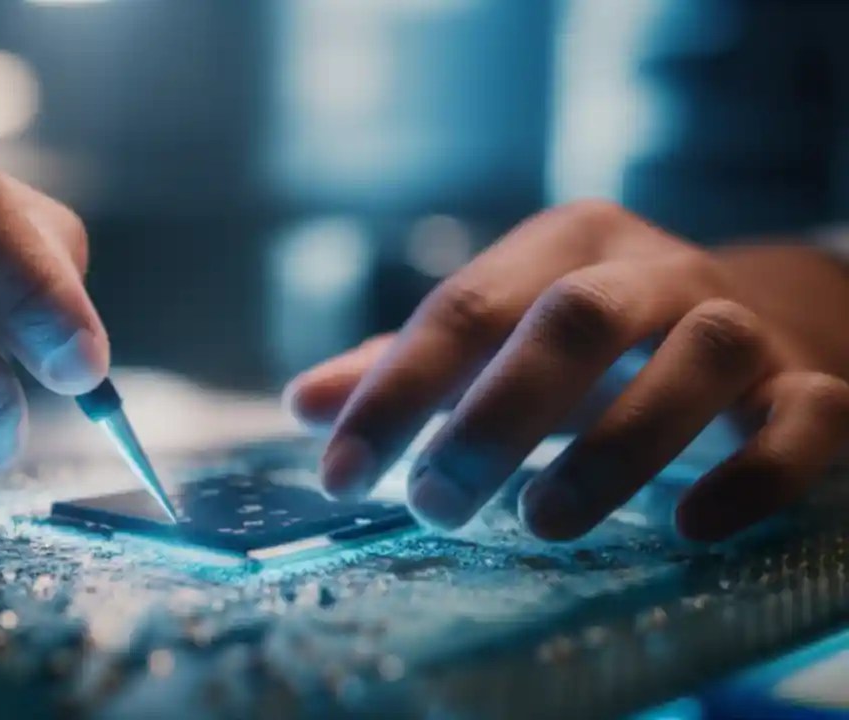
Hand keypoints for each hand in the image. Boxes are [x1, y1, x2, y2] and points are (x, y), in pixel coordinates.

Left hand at [284, 200, 848, 540]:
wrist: (770, 316)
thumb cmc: (604, 342)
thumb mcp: (505, 336)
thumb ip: (409, 369)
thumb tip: (306, 404)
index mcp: (564, 246)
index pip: (464, 307)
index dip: (395, 391)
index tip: (340, 473)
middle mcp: (653, 271)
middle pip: (573, 319)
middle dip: (495, 414)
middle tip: (435, 502)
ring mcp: (742, 325)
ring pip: (692, 362)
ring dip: (614, 447)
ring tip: (543, 520)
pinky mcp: (815, 383)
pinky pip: (803, 421)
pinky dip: (754, 475)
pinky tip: (692, 528)